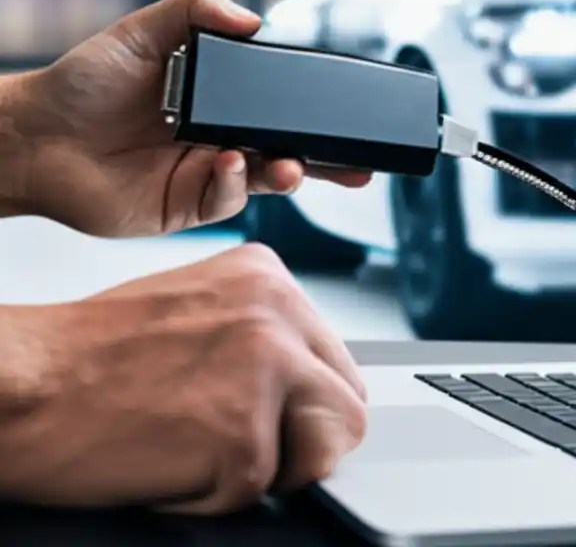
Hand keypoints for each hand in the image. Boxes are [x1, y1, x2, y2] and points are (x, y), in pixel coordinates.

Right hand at [0, 244, 366, 512]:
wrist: (16, 385)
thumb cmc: (86, 359)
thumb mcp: (197, 315)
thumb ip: (263, 339)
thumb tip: (312, 389)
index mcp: (269, 278)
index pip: (335, 364)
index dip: (299, 407)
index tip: (252, 414)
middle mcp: (279, 312)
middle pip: (346, 407)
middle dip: (297, 440)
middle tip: (224, 441)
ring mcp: (266, 370)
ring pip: (323, 451)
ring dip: (265, 468)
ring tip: (194, 445)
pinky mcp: (244, 434)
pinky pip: (259, 491)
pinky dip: (208, 495)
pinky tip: (161, 460)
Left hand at [10, 0, 370, 236]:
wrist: (35, 138)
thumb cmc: (82, 84)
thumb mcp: (141, 31)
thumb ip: (195, 10)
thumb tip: (253, 18)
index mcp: (220, 100)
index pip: (280, 107)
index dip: (317, 114)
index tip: (349, 114)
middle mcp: (222, 138)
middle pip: (291, 150)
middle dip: (329, 160)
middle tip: (358, 165)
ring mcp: (207, 174)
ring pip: (268, 179)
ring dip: (288, 173)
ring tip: (290, 166)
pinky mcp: (187, 206)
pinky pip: (228, 200)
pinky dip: (235, 183)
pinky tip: (226, 163)